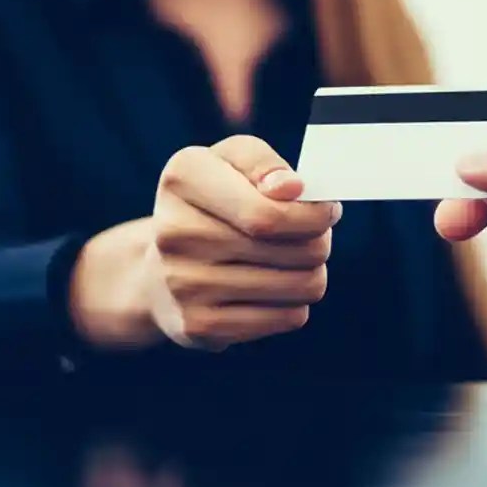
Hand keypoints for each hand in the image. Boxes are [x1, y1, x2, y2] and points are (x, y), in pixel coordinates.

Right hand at [144, 135, 339, 349]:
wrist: (161, 271)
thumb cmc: (213, 204)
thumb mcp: (231, 161)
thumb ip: (263, 162)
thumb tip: (291, 188)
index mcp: (184, 178)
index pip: (270, 215)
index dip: (314, 216)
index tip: (326, 211)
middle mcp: (175, 232)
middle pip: (295, 250)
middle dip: (320, 241)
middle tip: (313, 237)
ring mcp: (183, 284)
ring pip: (301, 285)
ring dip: (312, 273)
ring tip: (293, 262)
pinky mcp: (199, 325)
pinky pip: (288, 317)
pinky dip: (293, 303)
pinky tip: (272, 290)